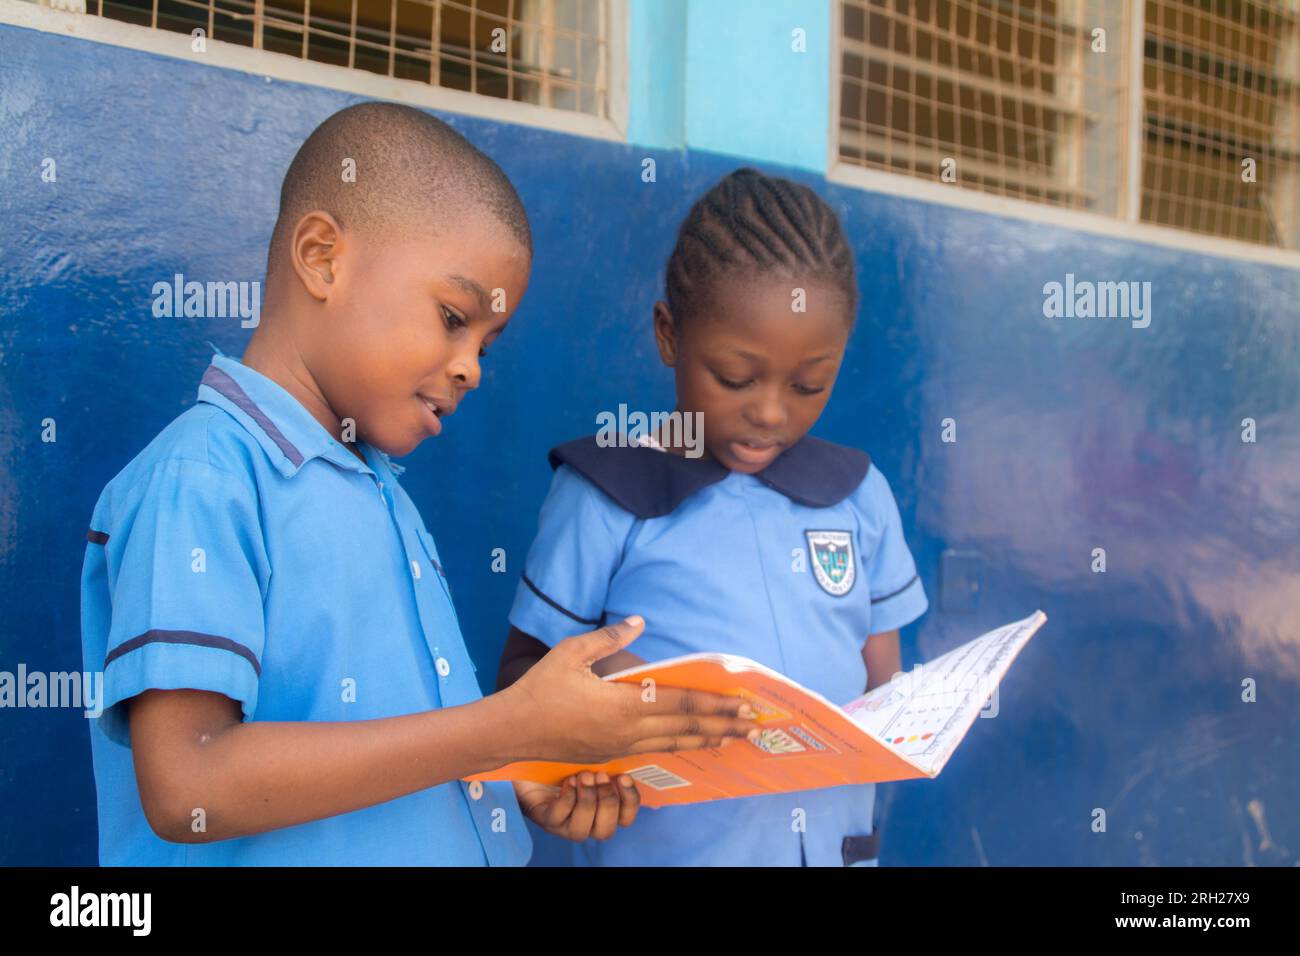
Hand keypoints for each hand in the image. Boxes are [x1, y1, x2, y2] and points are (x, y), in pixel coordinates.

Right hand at [505, 615, 759, 763]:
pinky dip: (681, 746)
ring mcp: (621, 747)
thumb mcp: (570, 653)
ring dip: (707, 740)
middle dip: (722, 726)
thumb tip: (639, 621)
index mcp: (623, 705)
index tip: (741, 704)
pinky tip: (693, 745)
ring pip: (674, 744)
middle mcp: (628, 731)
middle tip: (754, 726)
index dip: (713, 704)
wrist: (512, 731)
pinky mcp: (612, 754)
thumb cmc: (540, 688)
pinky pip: (656, 751)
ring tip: (734, 739)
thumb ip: (607, 637)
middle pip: (685, 728)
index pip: (680, 703)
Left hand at [513, 772, 640, 841]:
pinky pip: (558, 817)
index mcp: (601, 811)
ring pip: (581, 831)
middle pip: (605, 831)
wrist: (530, 760)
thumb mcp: (592, 760)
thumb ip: (611, 763)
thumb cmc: (566, 760)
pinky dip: (567, 799)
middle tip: (600, 775)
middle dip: (607, 803)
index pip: (625, 820)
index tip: (623, 778)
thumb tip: (628, 751)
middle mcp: (583, 823)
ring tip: (582, 776)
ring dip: (587, 802)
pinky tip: (568, 781)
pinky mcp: (543, 819)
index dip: (630, 802)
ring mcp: (562, 825)